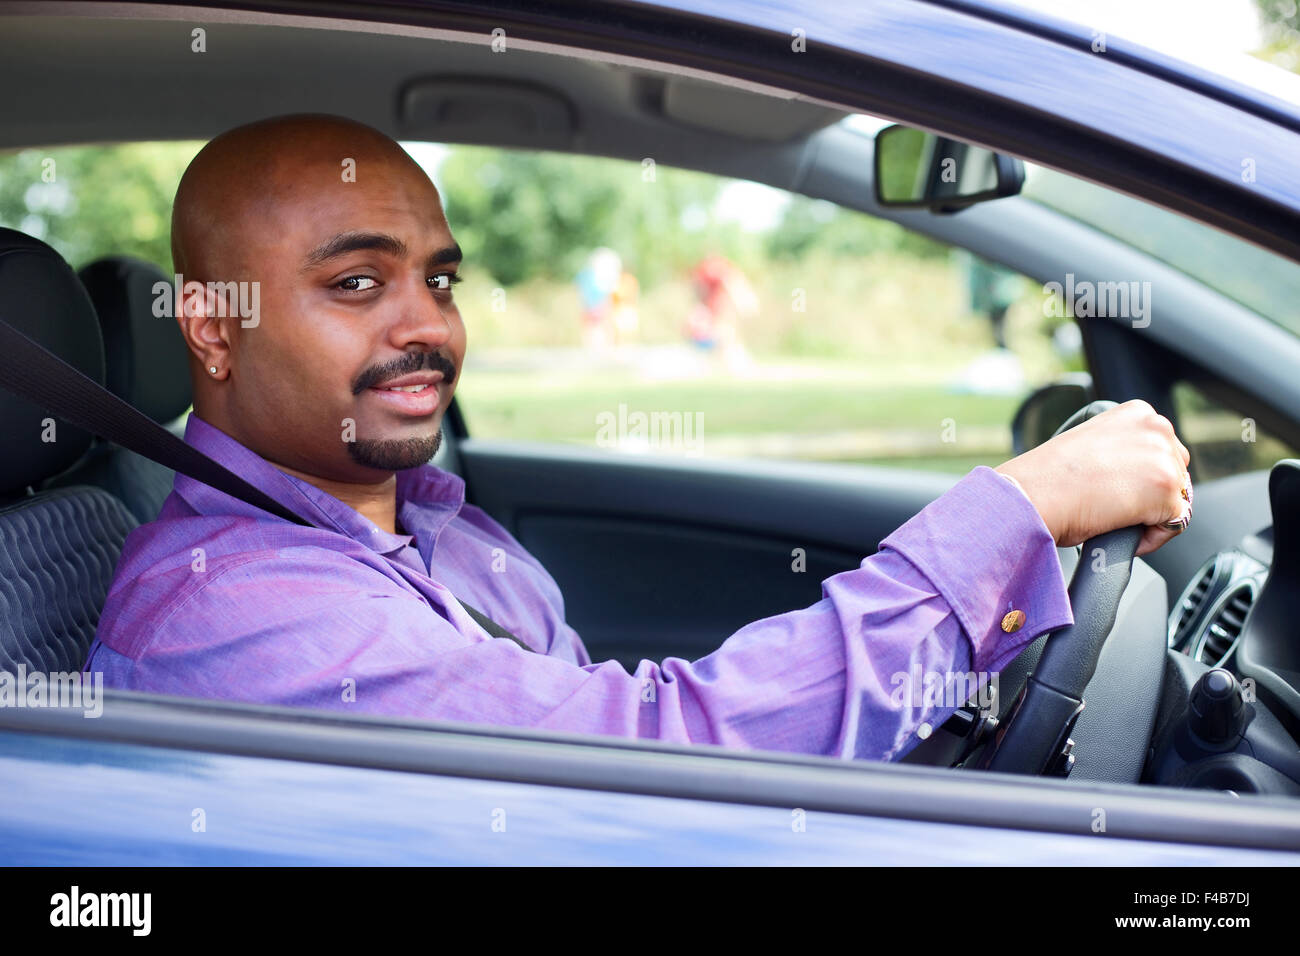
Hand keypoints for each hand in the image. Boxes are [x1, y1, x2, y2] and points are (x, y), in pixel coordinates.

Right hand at [995, 400, 1191, 556]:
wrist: (1033, 494)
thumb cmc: (1047, 476)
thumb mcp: (1091, 445)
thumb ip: (1121, 450)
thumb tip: (1135, 477)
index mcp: (1138, 412)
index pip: (1162, 448)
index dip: (1142, 474)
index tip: (1122, 488)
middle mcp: (1157, 428)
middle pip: (1177, 471)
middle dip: (1152, 493)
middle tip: (1117, 506)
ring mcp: (1165, 460)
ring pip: (1177, 499)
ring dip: (1150, 515)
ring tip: (1113, 519)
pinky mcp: (1167, 493)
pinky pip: (1173, 525)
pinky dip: (1149, 537)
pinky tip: (1117, 530)